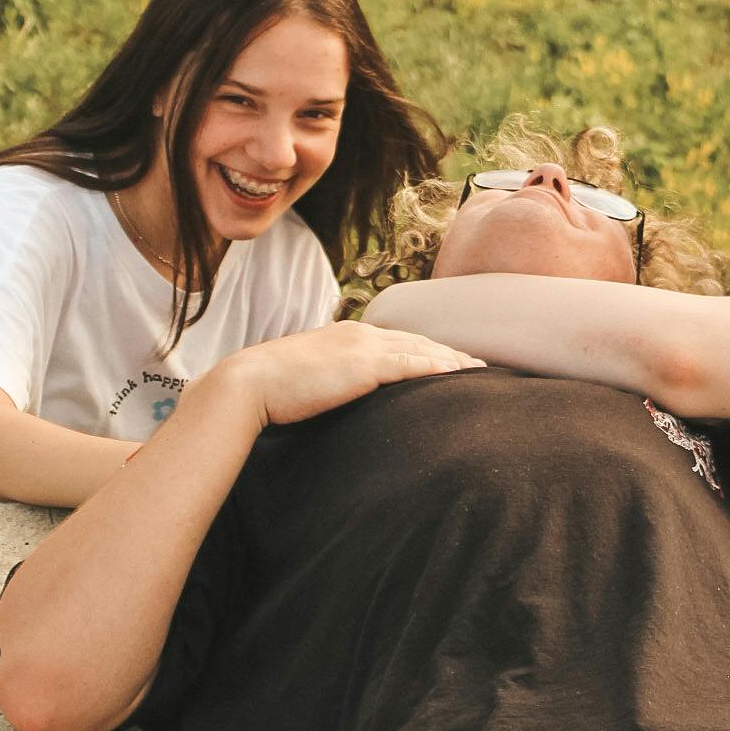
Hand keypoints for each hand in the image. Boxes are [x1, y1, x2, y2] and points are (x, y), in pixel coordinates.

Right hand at [223, 322, 484, 429]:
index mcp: (345, 335)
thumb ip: (326, 379)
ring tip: (480, 370)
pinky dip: (439, 367)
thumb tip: (334, 397)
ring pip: (421, 349)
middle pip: (416, 340)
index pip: (396, 339)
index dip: (426, 348)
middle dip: (449, 350)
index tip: (449, 358)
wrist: (249, 384)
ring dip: (453, 359)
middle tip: (480, 363)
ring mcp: (363, 347)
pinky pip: (412, 365)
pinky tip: (460, 373)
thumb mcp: (304, 378)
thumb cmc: (269, 388)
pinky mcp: (364, 366)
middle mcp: (359, 334)